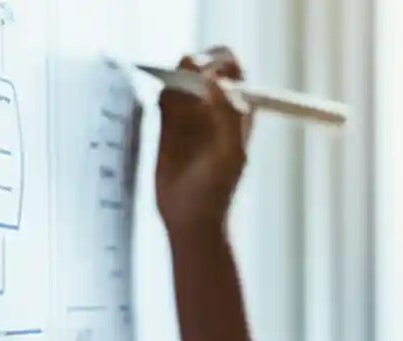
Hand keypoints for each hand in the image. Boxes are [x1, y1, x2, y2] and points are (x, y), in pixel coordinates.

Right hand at [155, 46, 252, 237]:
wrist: (191, 216)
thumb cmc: (217, 187)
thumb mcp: (230, 151)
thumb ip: (228, 115)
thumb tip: (214, 82)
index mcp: (238, 109)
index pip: (232, 67)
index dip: (219, 62)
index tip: (207, 76)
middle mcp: (214, 106)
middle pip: (204, 65)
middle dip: (193, 65)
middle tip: (185, 79)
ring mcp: (191, 114)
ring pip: (182, 78)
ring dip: (176, 79)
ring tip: (176, 105)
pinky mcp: (169, 124)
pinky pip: (165, 96)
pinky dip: (164, 94)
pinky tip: (166, 114)